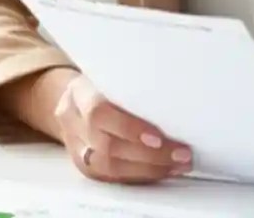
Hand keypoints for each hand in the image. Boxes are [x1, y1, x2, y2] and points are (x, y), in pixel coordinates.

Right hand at [52, 71, 193, 184]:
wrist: (70, 100)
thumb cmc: (100, 84)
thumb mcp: (110, 74)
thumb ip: (132, 86)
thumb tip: (175, 97)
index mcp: (78, 93)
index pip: (100, 113)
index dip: (129, 129)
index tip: (159, 138)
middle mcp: (72, 122)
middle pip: (108, 146)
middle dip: (150, 155)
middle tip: (182, 154)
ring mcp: (75, 147)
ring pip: (109, 167)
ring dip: (149, 169)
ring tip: (177, 165)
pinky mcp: (84, 166)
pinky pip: (111, 178)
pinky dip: (140, 176)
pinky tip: (162, 171)